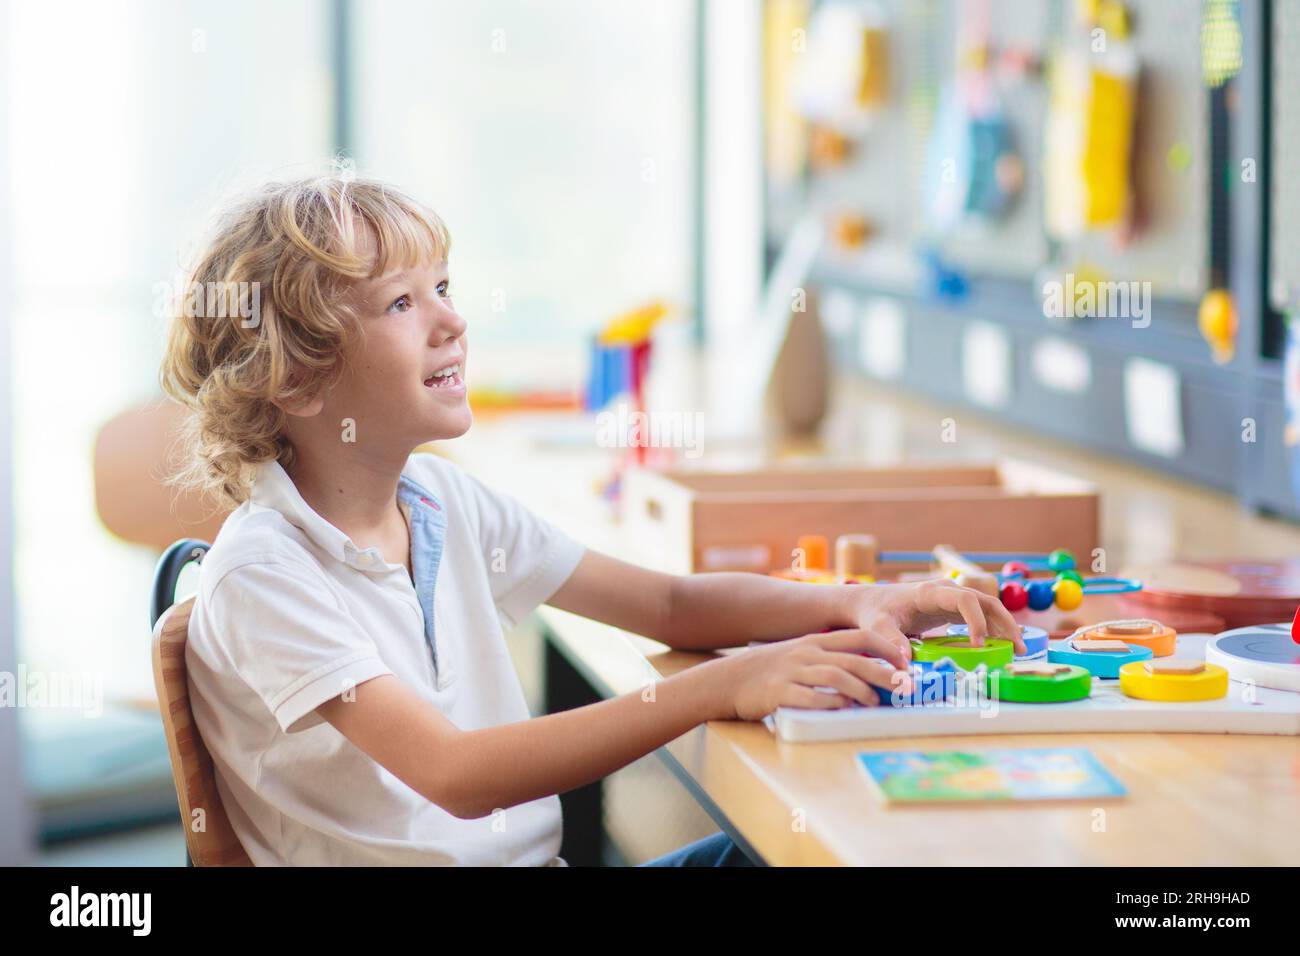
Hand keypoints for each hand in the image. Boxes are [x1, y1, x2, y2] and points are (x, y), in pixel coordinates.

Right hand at [706, 628, 913, 720]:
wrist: (727, 680)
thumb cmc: (769, 671)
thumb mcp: (799, 654)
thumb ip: (827, 659)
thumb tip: (866, 672)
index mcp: (815, 641)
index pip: (859, 636)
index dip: (886, 647)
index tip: (906, 661)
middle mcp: (807, 653)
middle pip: (854, 659)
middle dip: (884, 673)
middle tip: (904, 687)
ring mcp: (793, 672)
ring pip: (837, 677)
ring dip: (862, 691)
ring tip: (875, 704)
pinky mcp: (780, 693)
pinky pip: (812, 698)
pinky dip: (833, 704)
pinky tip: (844, 709)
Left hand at [848, 579, 1026, 655]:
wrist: (871, 602)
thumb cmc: (874, 613)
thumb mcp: (877, 627)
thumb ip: (890, 641)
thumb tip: (906, 662)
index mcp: (930, 593)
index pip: (965, 599)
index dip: (977, 620)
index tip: (979, 645)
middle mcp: (946, 591)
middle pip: (985, 600)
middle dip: (1005, 622)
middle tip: (1019, 648)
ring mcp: (952, 598)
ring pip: (988, 607)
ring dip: (1005, 625)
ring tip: (1019, 650)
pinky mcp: (953, 608)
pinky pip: (980, 615)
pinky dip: (995, 628)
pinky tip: (1003, 646)